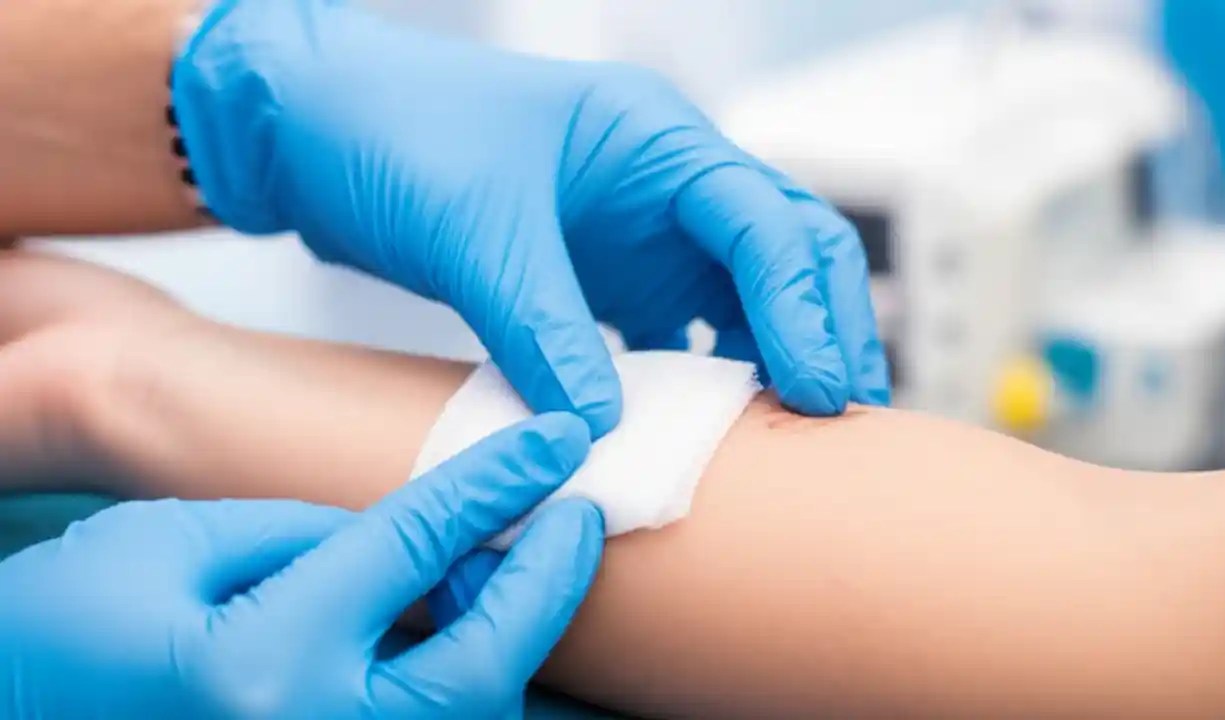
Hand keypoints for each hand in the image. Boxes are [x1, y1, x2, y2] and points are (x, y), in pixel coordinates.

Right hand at [0, 414, 603, 718]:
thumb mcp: (172, 547)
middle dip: (548, 585)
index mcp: (264, 664)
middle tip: (577, 517)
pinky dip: (475, 686)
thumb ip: (303, 534)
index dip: (495, 485)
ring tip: (529, 565)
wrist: (24, 715)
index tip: (555, 443)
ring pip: (472, 717)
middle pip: (482, 666)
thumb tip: (415, 533)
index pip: (416, 551)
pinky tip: (477, 633)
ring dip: (519, 638)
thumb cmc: (68, 633)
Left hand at [172, 0, 890, 436]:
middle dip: (822, 329)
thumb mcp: (473, 229)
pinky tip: (702, 434)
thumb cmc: (390, 131)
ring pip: (739, 299)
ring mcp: (635, 232)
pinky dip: (694, 381)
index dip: (802, 308)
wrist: (310, 126)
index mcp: (652, 139)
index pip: (763, 223)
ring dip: (770, 361)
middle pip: (783, 255)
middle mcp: (662, 184)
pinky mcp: (600, 277)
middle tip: (844, 417)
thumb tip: (601, 429)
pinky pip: (672, 334)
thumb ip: (542, 328)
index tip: (816, 389)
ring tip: (795, 440)